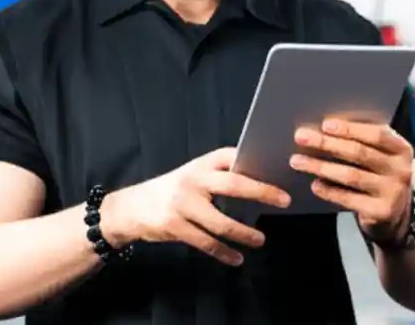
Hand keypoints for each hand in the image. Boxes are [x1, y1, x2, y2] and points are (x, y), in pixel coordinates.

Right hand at [104, 147, 290, 266]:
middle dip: (262, 192)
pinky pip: (206, 243)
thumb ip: (219, 176)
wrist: (131, 208)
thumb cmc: (172, 190)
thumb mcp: (193, 174)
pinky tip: (236, 258)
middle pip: (233, 185)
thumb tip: (259, 181)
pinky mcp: (175, 226)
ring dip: (244, 233)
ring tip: (261, 239)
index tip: (279, 166)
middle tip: (284, 200)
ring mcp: (183, 204)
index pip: (232, 156)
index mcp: (201, 164)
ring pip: (221, 222)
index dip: (255, 161)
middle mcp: (193, 180)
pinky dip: (223, 253)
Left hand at [290, 119, 413, 244]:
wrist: (398, 214)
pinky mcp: (380, 212)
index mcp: (402, 149)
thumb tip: (326, 127)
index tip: (325, 125)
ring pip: (351, 176)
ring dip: (321, 166)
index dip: (350, 129)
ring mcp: (392, 193)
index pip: (377, 134)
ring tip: (298, 161)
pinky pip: (348, 199)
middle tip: (301, 137)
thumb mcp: (383, 156)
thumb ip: (365, 142)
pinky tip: (314, 184)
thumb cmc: (381, 175)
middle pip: (360, 153)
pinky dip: (329, 191)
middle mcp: (400, 170)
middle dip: (327, 143)